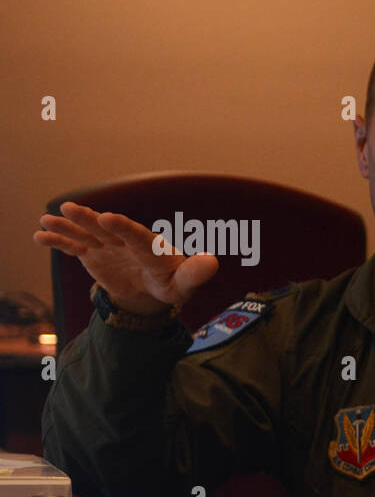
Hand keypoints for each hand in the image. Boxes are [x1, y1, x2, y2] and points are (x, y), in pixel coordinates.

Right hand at [34, 202, 217, 313]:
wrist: (153, 288)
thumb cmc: (172, 282)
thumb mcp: (184, 283)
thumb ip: (195, 273)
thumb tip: (212, 262)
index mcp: (150, 246)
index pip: (137, 236)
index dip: (123, 227)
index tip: (108, 218)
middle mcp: (126, 241)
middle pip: (107, 230)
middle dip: (89, 220)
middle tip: (71, 208)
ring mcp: (108, 246)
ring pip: (86, 234)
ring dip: (68, 226)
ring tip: (47, 218)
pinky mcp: (93, 253)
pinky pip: (74, 247)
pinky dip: (58, 241)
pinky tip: (40, 235)